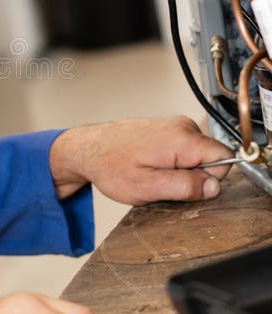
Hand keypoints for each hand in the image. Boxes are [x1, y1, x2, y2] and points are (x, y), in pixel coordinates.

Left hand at [49, 115, 232, 203]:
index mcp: (181, 139)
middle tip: (161, 181)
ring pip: (197, 157)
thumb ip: (184, 187)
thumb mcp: (148, 187)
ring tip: (152, 172)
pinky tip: (150, 165)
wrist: (88, 149)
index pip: (225, 158)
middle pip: (210, 158)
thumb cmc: (110, 166)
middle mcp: (182, 126)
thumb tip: (213, 187)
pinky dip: (172, 163)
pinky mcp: (168, 129)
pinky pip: (184, 151)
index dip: (210, 180)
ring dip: (179, 171)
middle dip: (192, 177)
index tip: (184, 186)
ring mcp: (175, 125)